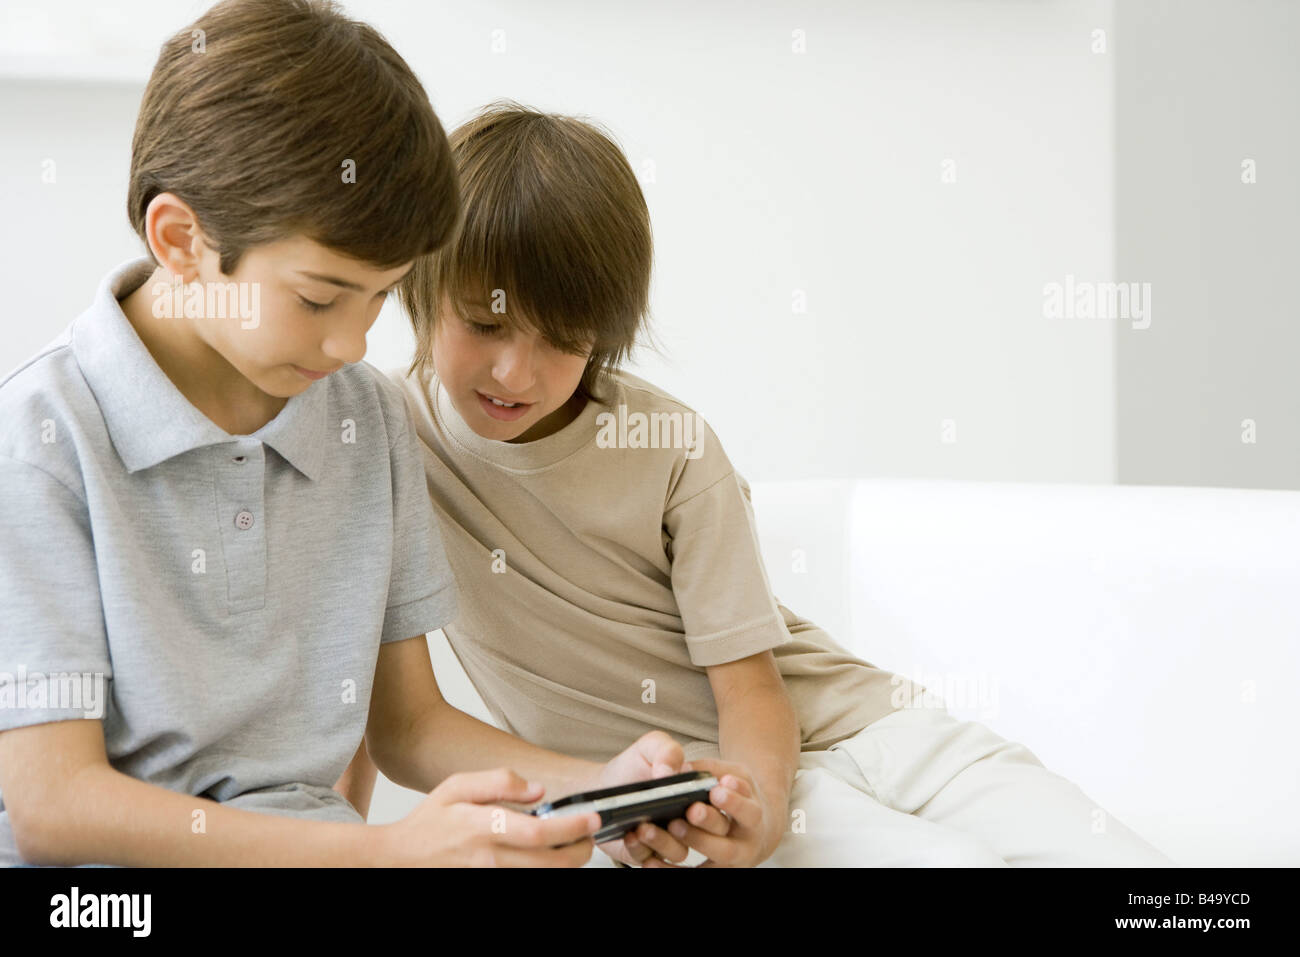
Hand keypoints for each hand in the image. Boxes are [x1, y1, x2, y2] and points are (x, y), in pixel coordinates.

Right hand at [380, 768, 601, 866]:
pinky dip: (546, 870)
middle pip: (551, 864)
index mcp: (484, 828)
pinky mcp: (491, 885)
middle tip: (590, 834)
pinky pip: (529, 882)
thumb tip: (537, 789)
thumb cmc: (431, 819)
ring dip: (567, 863)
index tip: (592, 818)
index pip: (538, 834)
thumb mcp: (458, 785)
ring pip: (544, 877)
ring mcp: (491, 877)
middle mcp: (491, 860)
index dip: (572, 828)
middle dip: (580, 850)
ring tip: (573, 844)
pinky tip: (549, 856)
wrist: (402, 856)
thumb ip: (500, 781)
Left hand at [590, 731, 728, 866]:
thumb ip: (667, 749)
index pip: (741, 800)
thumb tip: (670, 773)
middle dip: (709, 821)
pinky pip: (665, 868)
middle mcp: (703, 821)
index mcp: (713, 792)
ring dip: (667, 841)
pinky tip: (635, 843)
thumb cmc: (639, 765)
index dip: (736, 799)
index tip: (719, 790)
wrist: (607, 784)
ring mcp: (684, 842)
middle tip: (693, 810)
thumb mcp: (654, 745)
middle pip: (721, 831)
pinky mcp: (662, 856)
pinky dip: (650, 860)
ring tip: (645, 827)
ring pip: (687, 852)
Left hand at [639, 758, 779, 867]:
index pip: (748, 811)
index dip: (734, 802)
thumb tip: (681, 769)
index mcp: (752, 815)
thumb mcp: (731, 774)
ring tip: (672, 826)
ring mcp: (728, 862)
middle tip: (692, 810)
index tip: (716, 789)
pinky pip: (692, 875)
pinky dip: (670, 869)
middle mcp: (744, 844)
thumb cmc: (737, 796)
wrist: (751, 830)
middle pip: (730, 839)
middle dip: (710, 823)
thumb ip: (709, 769)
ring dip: (693, 842)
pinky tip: (650, 860)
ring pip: (713, 857)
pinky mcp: (712, 871)